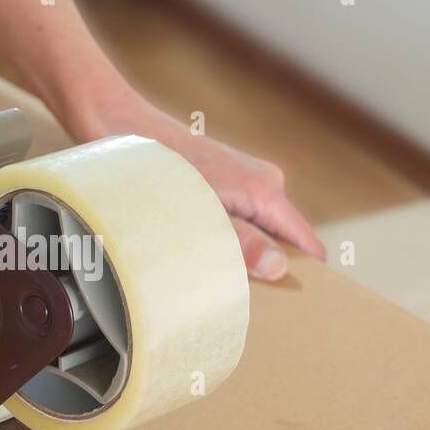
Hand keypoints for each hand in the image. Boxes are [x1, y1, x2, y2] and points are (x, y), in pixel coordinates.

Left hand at [78, 92, 325, 280]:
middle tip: (242, 293)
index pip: (304, 240)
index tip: (295, 301)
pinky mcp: (227, 178)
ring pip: (260, 228)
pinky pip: (241, 216)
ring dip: (244, 250)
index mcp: (266, 190)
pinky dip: (229, 235)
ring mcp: (246, 178)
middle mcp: (264, 181)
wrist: (125, 128)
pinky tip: (204, 248)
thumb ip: (241, 242)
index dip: (305, 272)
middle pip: (283, 237)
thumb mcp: (201, 216)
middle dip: (268, 264)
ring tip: (217, 271)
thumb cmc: (158, 175)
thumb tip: (279, 268)